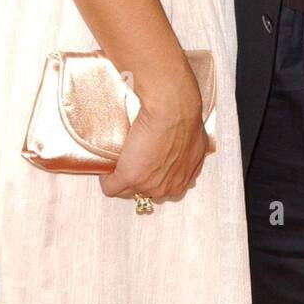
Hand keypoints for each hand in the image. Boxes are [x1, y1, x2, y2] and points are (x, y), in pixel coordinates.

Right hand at [99, 68, 208, 203]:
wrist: (172, 110)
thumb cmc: (186, 119)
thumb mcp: (197, 144)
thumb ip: (191, 157)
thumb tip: (184, 154)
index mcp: (181, 182)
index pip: (162, 189)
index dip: (153, 177)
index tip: (147, 165)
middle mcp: (165, 189)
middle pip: (144, 192)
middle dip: (139, 178)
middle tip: (134, 160)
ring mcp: (146, 185)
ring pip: (127, 191)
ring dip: (122, 178)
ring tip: (119, 162)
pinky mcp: (129, 177)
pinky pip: (111, 187)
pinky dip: (107, 179)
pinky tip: (107, 167)